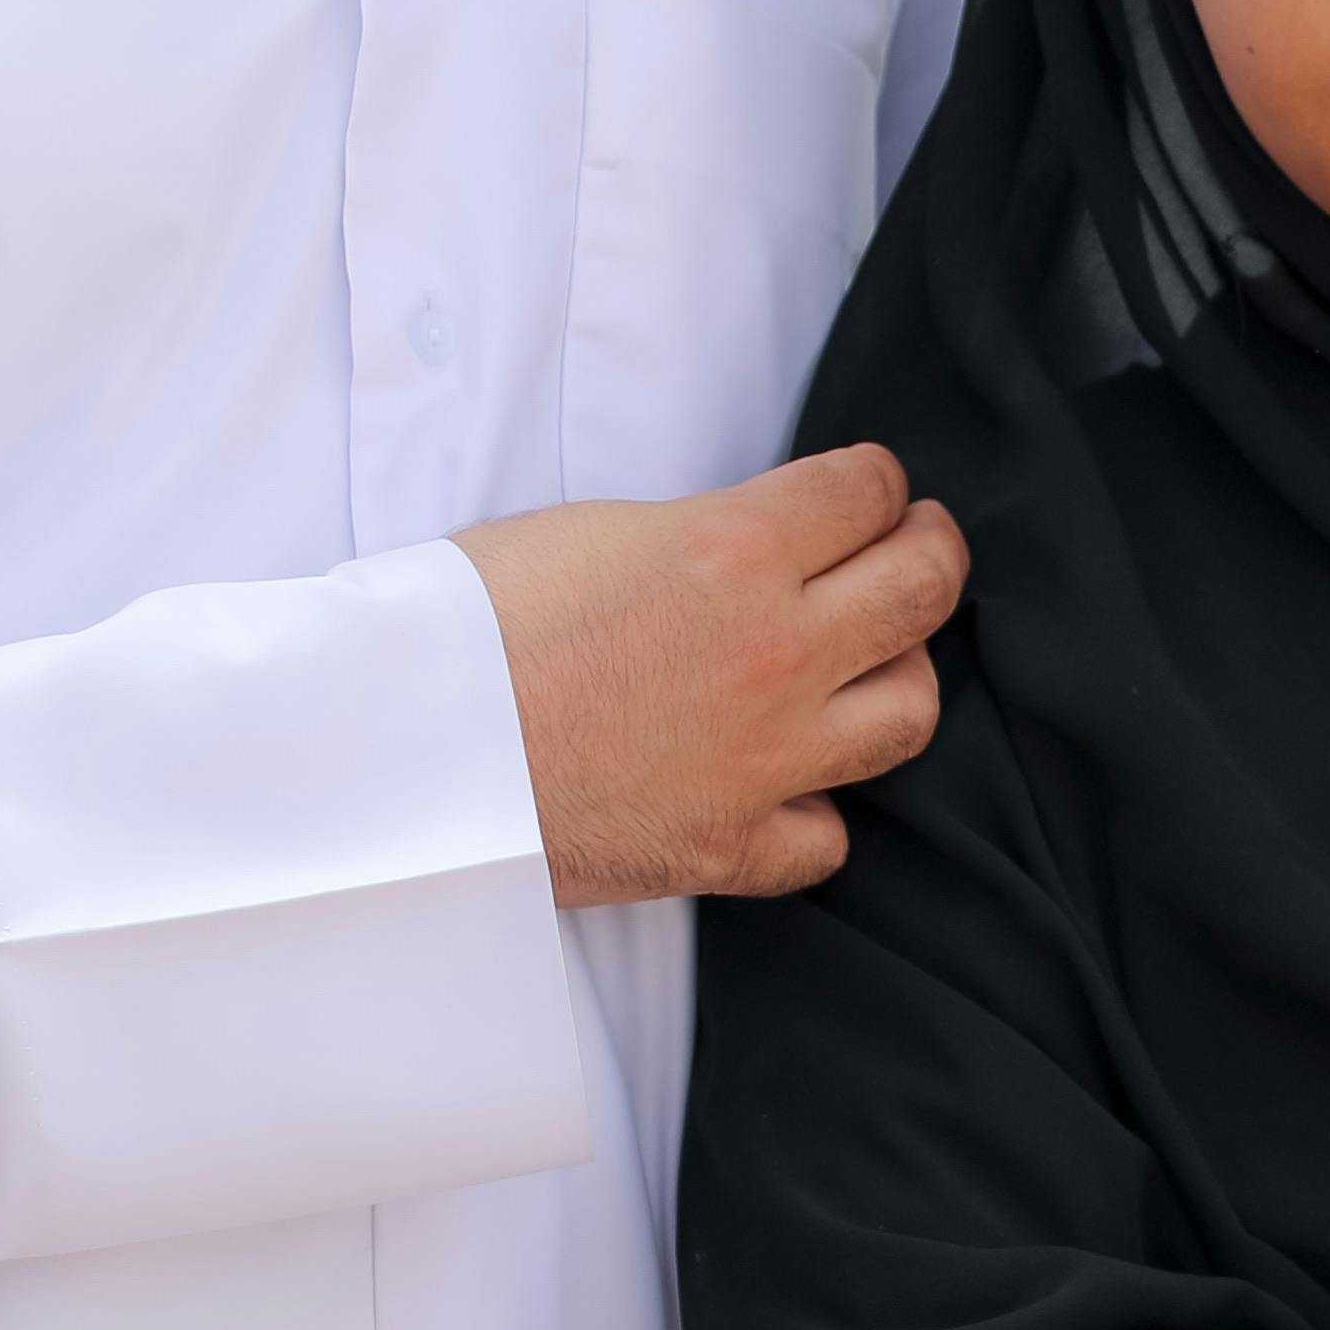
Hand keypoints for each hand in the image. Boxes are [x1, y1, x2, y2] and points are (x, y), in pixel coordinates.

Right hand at [459, 445, 967, 907]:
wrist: (398, 741)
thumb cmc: (467, 620)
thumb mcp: (597, 529)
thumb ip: (706, 536)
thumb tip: (761, 546)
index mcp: (735, 551)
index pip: (869, 492)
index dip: (876, 482)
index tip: (868, 488)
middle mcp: (773, 654)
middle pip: (924, 593)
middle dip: (931, 553)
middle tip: (917, 545)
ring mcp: (760, 760)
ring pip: (908, 716)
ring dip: (899, 676)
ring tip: (870, 659)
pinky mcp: (725, 847)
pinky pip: (828, 838)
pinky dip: (817, 809)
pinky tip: (789, 782)